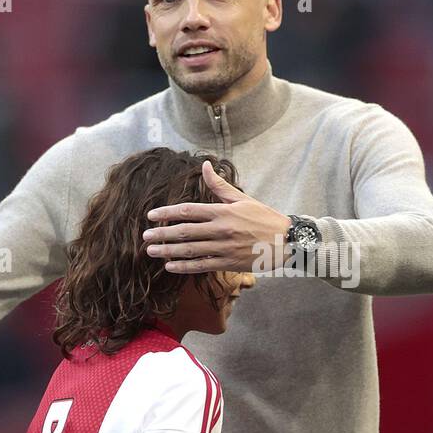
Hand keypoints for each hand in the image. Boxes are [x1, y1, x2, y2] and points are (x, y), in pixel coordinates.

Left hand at [141, 160, 290, 272]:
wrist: (288, 242)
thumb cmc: (265, 218)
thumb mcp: (243, 199)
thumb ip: (219, 186)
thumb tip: (205, 165)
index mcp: (223, 212)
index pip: (188, 211)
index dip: (167, 213)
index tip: (151, 216)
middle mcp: (221, 230)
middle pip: (184, 232)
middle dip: (162, 235)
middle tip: (144, 237)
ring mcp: (224, 248)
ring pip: (190, 250)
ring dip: (168, 251)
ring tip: (151, 252)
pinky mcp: (229, 264)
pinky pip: (202, 266)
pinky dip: (184, 267)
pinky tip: (170, 266)